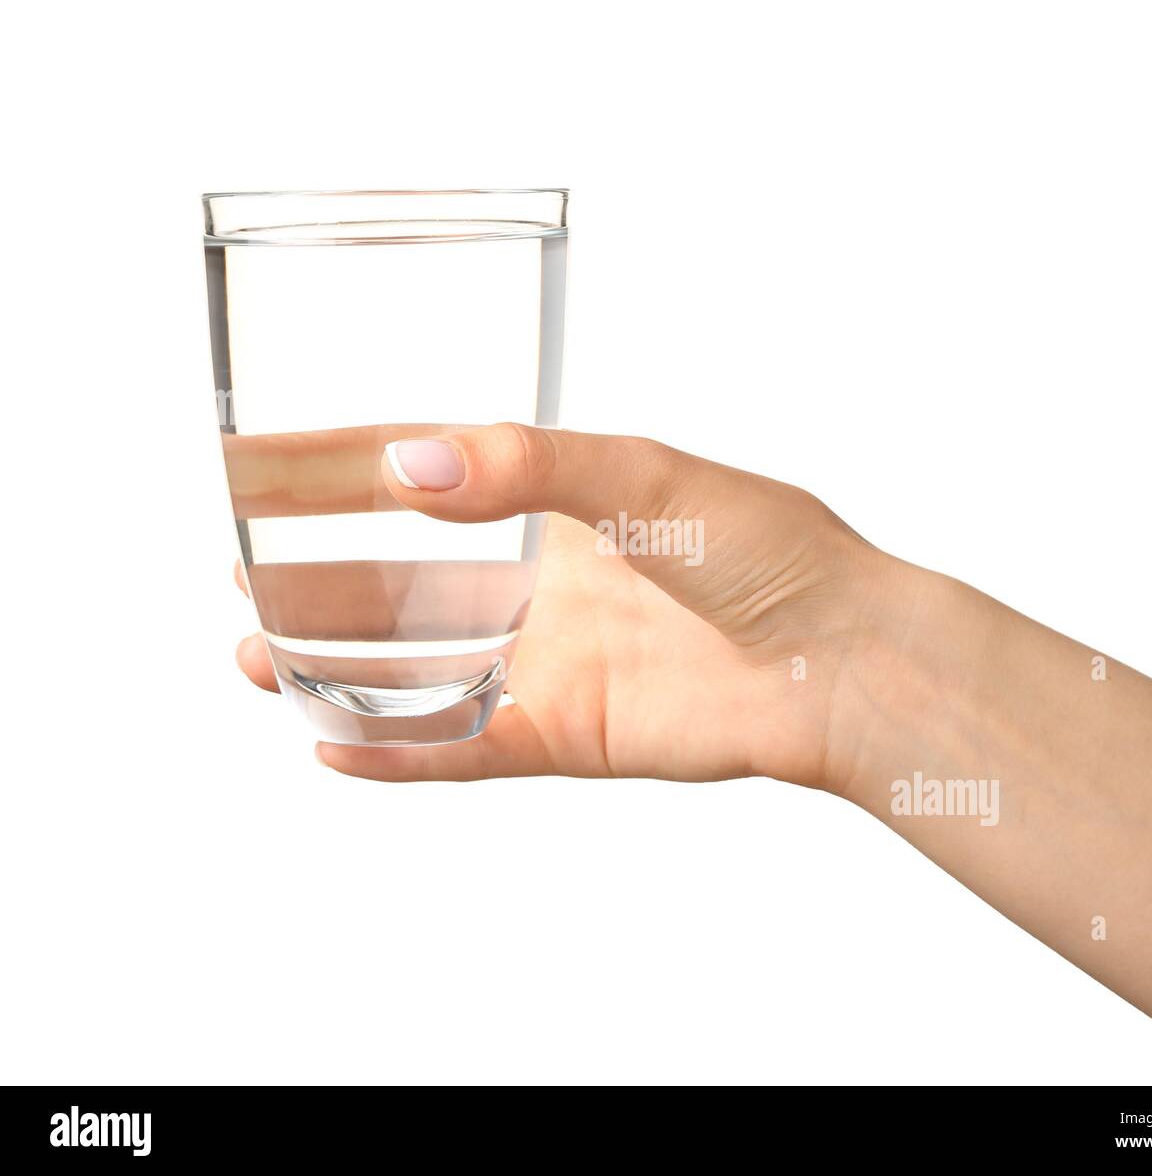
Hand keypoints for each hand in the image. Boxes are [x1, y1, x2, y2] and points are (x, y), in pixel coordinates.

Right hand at [236, 423, 899, 785]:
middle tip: (241, 572)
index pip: (430, 484)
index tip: (262, 469)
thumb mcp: (647, 476)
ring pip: (420, 670)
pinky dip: (396, 753)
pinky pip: (463, 751)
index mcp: (565, 510)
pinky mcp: (570, 736)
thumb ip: (532, 467)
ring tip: (257, 656)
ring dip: (337, 666)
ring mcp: (555, 665)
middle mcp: (550, 588)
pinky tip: (328, 742)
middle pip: (407, 584)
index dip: (345, 476)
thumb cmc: (771, 548)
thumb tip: (413, 464)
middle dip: (321, 579)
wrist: (844, 654)